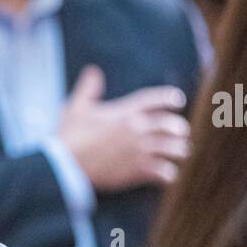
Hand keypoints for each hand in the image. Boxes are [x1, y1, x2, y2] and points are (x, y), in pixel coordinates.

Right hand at [58, 65, 189, 191]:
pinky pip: (162, 172)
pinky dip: (168, 173)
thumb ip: (88, 88)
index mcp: (125, 112)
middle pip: (170, 125)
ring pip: (171, 149)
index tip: (178, 100)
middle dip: (179, 128)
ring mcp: (138, 151)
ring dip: (178, 151)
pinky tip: (168, 174)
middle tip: (181, 132)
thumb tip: (93, 71)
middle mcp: (136, 130)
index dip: (169, 97)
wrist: (65, 165)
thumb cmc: (69, 136)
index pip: (154, 99)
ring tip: (181, 153)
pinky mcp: (135, 171)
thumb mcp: (76, 108)